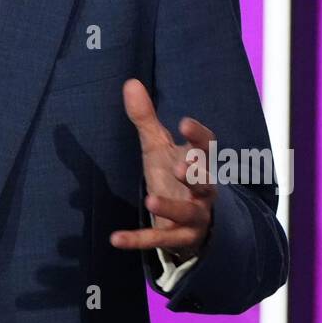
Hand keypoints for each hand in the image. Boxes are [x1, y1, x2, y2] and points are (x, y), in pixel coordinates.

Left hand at [109, 78, 215, 260]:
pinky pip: (160, 240)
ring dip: (171, 206)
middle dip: (196, 174)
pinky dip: (139, 240)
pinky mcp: (179, 239)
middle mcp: (202, 191)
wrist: (190, 222)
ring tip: (150, 198)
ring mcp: (195, 217)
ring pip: (189, 213)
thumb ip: (146, 119)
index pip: (205, 147)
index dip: (198, 135)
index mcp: (198, 164)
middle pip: (205, 182)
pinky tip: (116, 238)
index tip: (185, 123)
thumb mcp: (159, 148)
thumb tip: (130, 82)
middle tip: (182, 166)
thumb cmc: (175, 176)